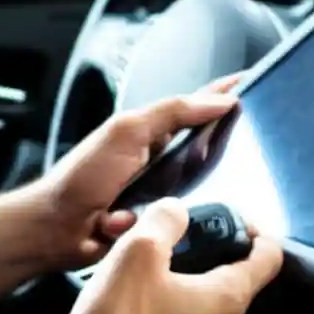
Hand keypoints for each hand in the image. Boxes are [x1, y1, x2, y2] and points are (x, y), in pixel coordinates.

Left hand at [27, 73, 243, 269]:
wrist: (58, 230)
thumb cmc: (82, 177)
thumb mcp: (127, 132)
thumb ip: (171, 112)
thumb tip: (218, 100)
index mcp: (152, 129)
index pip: (197, 104)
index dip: (225, 93)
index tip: (255, 83)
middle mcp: (162, 158)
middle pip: (210, 147)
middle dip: (228, 147)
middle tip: (255, 143)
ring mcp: (164, 191)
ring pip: (206, 186)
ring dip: (206, 188)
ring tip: (208, 190)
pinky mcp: (164, 221)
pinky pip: (191, 218)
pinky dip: (184, 218)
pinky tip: (185, 220)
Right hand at [49, 198, 282, 313]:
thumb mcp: (138, 251)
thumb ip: (165, 219)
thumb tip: (176, 210)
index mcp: (226, 297)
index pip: (268, 256)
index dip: (254, 228)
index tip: (227, 216)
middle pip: (233, 275)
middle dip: (208, 247)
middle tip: (174, 233)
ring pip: (204, 297)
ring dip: (183, 273)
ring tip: (146, 260)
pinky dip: (168, 299)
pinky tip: (134, 293)